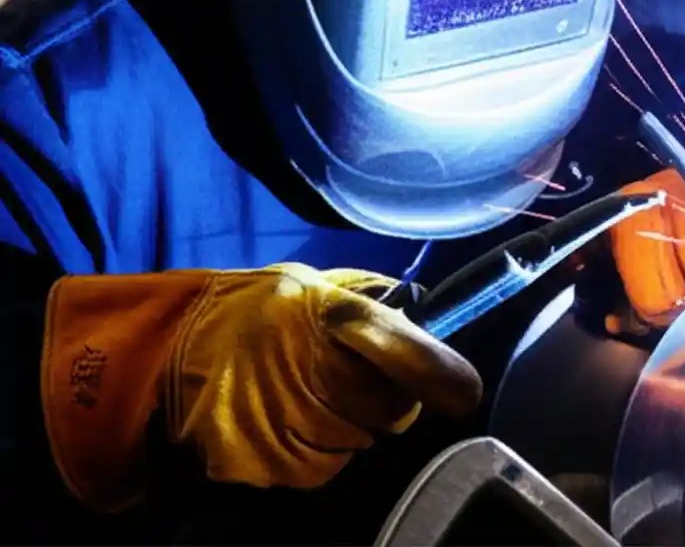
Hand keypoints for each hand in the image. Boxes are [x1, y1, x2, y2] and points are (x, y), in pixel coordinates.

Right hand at [42, 264, 479, 511]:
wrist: (156, 362)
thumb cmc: (244, 315)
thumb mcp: (307, 284)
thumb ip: (367, 303)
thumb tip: (426, 319)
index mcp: (332, 316)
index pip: (415, 356)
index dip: (443, 375)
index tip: (460, 390)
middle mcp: (318, 373)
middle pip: (395, 410)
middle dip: (382, 396)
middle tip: (339, 373)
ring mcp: (296, 426)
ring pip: (361, 440)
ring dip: (346, 423)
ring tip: (298, 393)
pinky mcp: (274, 467)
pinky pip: (323, 466)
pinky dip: (312, 449)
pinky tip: (280, 420)